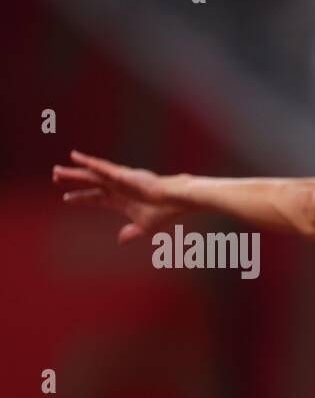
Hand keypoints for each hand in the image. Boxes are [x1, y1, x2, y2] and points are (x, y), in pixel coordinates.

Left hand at [53, 150, 183, 243]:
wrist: (176, 202)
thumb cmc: (164, 213)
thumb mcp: (144, 227)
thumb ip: (131, 233)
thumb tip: (120, 241)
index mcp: (120, 200)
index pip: (95, 198)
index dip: (81, 198)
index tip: (67, 198)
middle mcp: (116, 188)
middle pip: (89, 183)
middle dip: (72, 180)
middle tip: (55, 177)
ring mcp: (118, 180)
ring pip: (91, 174)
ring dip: (74, 171)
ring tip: (56, 170)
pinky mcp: (122, 175)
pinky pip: (101, 167)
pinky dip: (88, 161)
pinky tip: (75, 157)